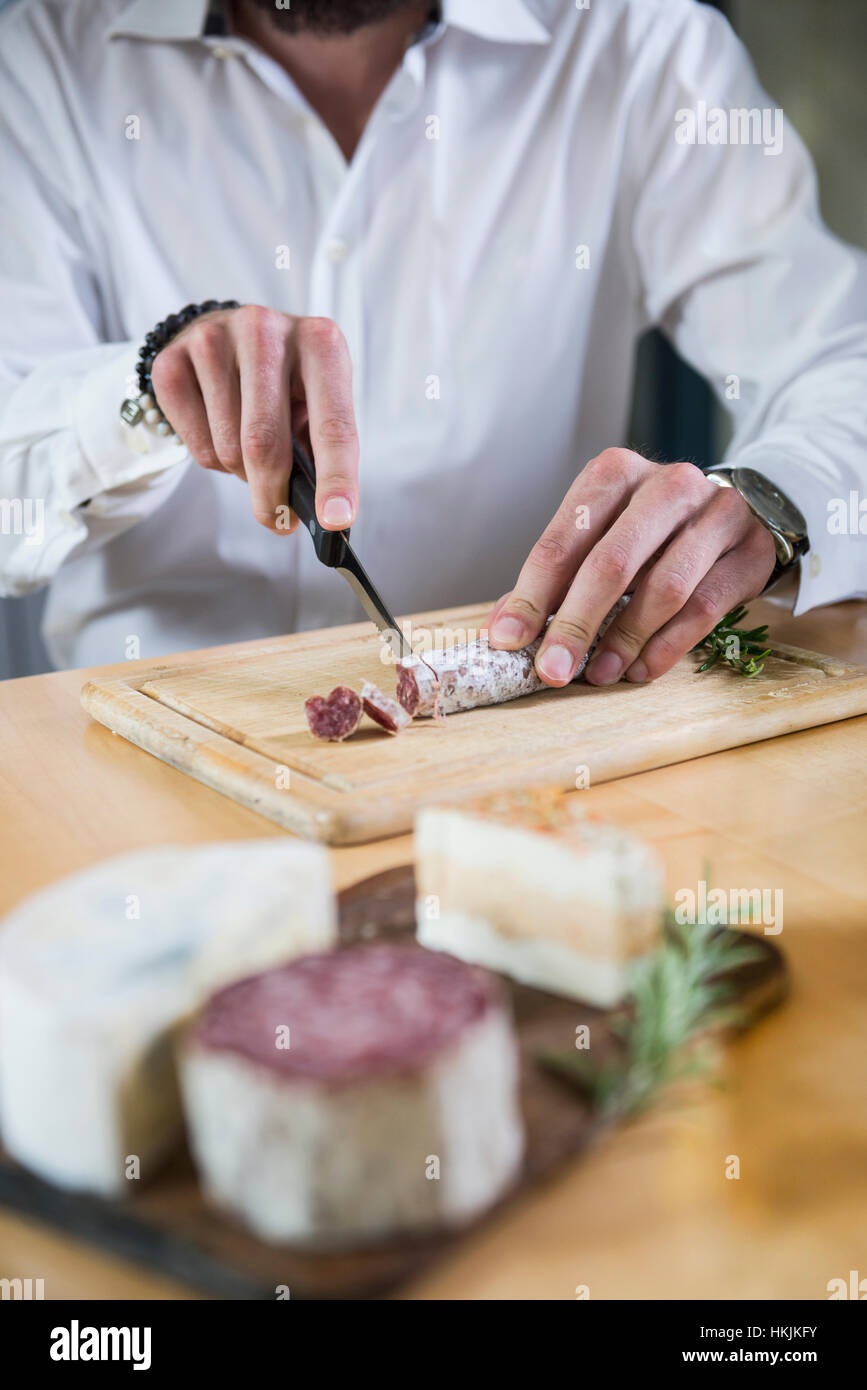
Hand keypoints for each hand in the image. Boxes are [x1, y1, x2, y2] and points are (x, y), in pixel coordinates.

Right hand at [150, 306, 357, 532]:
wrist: (229, 338)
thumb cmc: (286, 384)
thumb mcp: (316, 405)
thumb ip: (320, 452)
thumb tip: (320, 514)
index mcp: (320, 342)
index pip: (332, 424)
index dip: (336, 478)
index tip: (336, 520)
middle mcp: (265, 330)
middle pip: (264, 444)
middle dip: (272, 496)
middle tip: (278, 520)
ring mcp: (213, 339)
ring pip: (227, 448)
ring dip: (241, 473)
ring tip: (249, 450)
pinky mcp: (171, 359)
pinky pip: (194, 444)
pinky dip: (211, 458)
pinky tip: (219, 431)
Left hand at [487, 449, 776, 684]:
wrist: (734, 513)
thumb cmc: (650, 531)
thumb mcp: (599, 538)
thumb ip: (555, 579)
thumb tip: (504, 631)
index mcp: (615, 473)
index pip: (565, 539)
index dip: (532, 595)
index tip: (508, 641)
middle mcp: (668, 484)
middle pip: (614, 562)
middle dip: (576, 624)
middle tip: (553, 669)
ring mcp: (717, 513)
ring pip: (665, 587)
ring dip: (625, 640)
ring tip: (598, 673)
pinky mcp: (751, 549)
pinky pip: (705, 607)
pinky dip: (667, 646)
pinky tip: (640, 669)